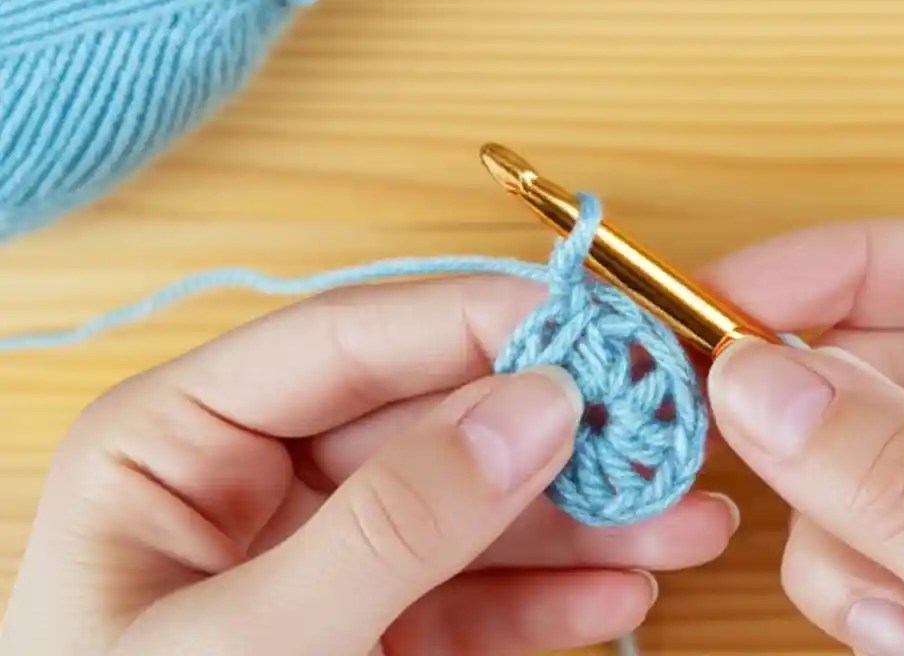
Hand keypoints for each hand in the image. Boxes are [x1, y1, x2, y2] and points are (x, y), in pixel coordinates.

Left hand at [0, 276, 737, 654]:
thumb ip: (394, 523)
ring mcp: (318, 559)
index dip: (479, 322)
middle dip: (557, 436)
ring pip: (472, 509)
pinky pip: (471, 597)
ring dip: (582, 520)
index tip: (595, 328)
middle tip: (666, 430)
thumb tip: (532, 409)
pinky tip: (620, 593)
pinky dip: (550, 598)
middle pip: (434, 422)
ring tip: (683, 522)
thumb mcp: (253, 638)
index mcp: (178, 441)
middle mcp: (253, 484)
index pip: (350, 340)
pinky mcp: (367, 630)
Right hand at [701, 215, 903, 655]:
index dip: (853, 266)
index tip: (729, 296)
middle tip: (755, 464)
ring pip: (897, 450)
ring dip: (852, 529)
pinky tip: (902, 641)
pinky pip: (902, 528)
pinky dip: (868, 578)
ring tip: (890, 629)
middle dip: (843, 430)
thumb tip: (762, 382)